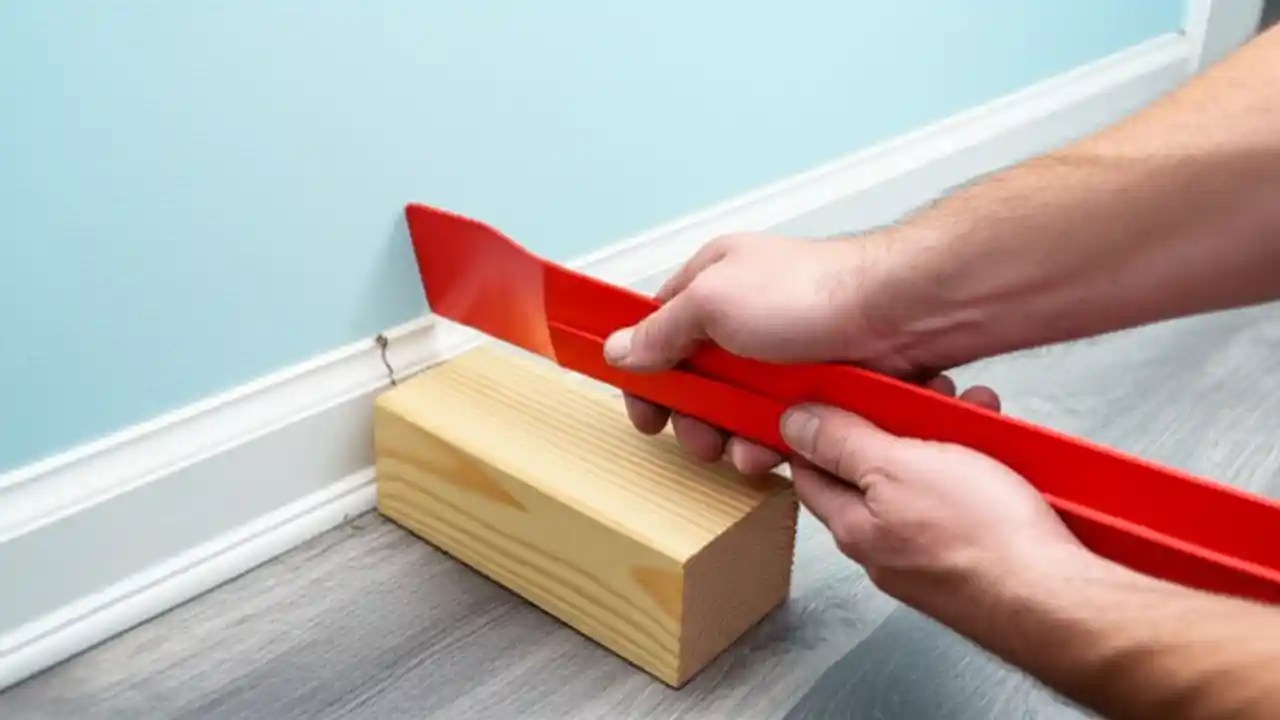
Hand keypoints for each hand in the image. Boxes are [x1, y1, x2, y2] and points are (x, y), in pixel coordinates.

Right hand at [603, 231, 997, 472]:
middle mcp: (745, 315)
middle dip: (695, 418)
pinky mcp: (815, 384)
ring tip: (743, 454)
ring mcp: (781, 353)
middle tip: (699, 442)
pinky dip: (773, 443)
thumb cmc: (812, 293)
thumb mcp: (714, 302)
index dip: (645, 374)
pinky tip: (777, 453)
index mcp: (714, 281)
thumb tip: (619, 349)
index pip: (658, 330)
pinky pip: (779, 424)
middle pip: (697, 379)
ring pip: (738, 409)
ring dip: (734, 438)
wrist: (900, 315)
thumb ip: (662, 330)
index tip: (644, 413)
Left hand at [780, 401, 1087, 615]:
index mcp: (853, 527)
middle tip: (932, 391)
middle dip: (902, 420)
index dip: (820, 424)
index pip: (811, 469)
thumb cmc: (983, 537)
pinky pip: (962, 500)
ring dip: (947, 436)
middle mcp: (885, 547)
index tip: (841, 391)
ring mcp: (931, 554)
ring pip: (924, 478)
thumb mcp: (896, 467)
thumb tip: (793, 424)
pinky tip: (1001, 448)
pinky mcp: (975, 557)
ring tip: (977, 411)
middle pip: (874, 468)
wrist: (1056, 596)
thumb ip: (841, 443)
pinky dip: (978, 465)